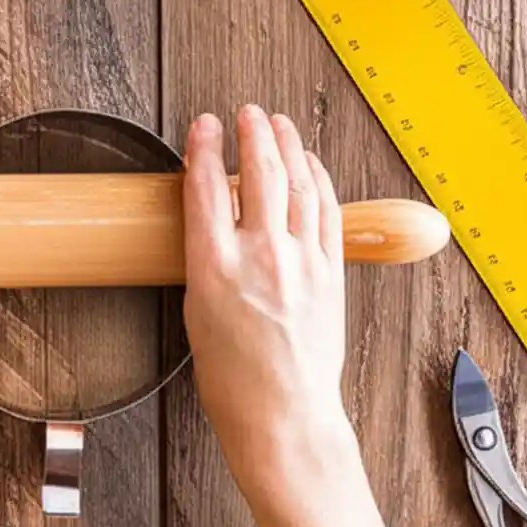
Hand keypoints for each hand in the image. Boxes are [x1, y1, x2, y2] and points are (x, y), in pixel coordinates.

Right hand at [182, 106, 348, 479]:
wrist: (282, 414)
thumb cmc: (232, 379)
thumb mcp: (196, 313)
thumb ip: (206, 261)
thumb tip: (215, 225)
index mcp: (214, 268)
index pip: (206, 187)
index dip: (203, 147)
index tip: (202, 126)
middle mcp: (260, 256)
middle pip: (260, 172)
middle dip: (252, 132)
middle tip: (246, 113)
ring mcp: (300, 262)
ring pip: (299, 184)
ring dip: (289, 146)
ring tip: (279, 124)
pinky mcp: (330, 273)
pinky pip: (328, 211)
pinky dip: (319, 180)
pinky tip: (311, 165)